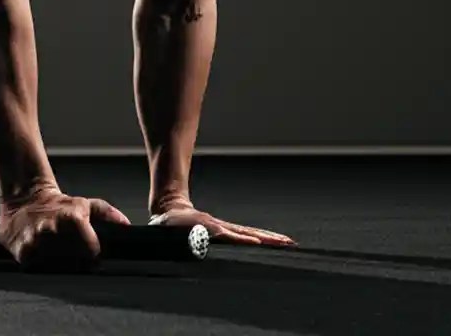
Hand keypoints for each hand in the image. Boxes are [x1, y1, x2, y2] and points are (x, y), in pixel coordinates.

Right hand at [0, 188, 131, 271]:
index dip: (94, 256)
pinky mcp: (21, 252)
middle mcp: (52, 229)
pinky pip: (37, 270)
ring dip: (59, 266)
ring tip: (57, 256)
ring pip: (56, 268)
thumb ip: (107, 214)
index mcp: (71, 219)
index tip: (91, 256)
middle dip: (76, 262)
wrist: (23, 200)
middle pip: (74, 262)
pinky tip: (43, 258)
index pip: (92, 250)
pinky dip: (42, 267)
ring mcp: (35, 242)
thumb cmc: (57, 206)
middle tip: (73, 257)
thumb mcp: (84, 205)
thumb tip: (126, 225)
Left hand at [150, 198, 295, 247]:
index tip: (255, 242)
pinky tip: (275, 242)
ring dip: (270, 239)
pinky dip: (263, 238)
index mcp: (206, 228)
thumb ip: (165, 227)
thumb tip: (162, 224)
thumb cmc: (165, 223)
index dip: (239, 238)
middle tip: (287, 243)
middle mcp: (219, 227)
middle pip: (247, 233)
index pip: (226, 234)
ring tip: (288, 243)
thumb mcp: (163, 226)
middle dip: (267, 239)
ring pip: (251, 233)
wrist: (171, 208)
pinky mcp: (225, 230)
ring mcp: (224, 228)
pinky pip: (246, 235)